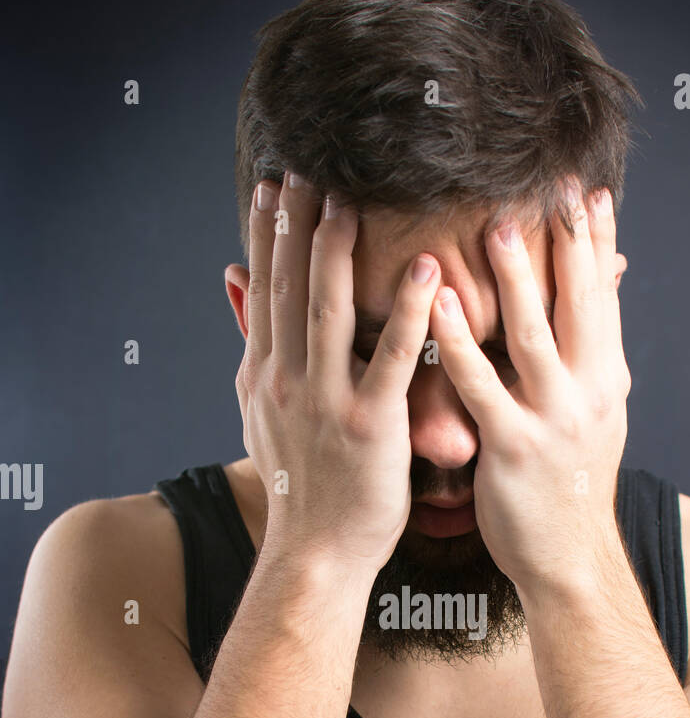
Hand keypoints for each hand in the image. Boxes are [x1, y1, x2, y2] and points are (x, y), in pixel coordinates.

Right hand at [235, 173, 441, 575]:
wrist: (317, 551)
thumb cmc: (301, 484)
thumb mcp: (262, 413)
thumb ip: (254, 344)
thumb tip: (234, 280)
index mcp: (265, 374)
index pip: (263, 288)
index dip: (267, 233)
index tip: (275, 183)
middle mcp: (288, 381)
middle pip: (288, 287)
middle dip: (296, 223)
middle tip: (310, 166)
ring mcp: (326, 403)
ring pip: (328, 312)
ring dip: (338, 252)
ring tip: (352, 200)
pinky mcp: (370, 426)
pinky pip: (391, 359)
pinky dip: (408, 311)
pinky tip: (427, 270)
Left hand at [428, 182, 629, 598]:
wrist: (568, 558)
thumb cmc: (568, 482)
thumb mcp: (595, 412)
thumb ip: (592, 352)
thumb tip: (606, 293)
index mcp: (605, 377)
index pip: (602, 294)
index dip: (596, 239)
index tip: (586, 186)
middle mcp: (588, 391)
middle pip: (579, 301)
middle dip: (565, 239)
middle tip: (549, 182)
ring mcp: (553, 419)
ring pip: (534, 335)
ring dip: (516, 278)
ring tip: (494, 226)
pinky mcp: (513, 447)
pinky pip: (482, 386)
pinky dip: (459, 343)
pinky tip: (437, 307)